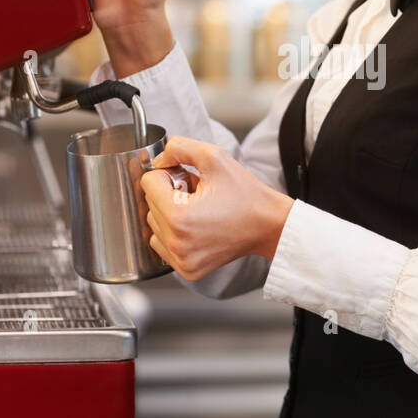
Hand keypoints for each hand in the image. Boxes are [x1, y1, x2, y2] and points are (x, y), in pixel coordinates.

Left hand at [141, 136, 294, 278]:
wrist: (269, 225)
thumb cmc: (246, 195)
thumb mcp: (214, 157)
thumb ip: (178, 147)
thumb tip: (157, 160)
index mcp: (179, 216)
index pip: (148, 182)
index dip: (170, 173)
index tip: (191, 179)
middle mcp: (177, 243)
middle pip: (149, 203)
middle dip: (170, 193)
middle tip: (199, 194)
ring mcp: (181, 259)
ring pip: (153, 223)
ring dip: (170, 213)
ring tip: (199, 210)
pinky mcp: (186, 270)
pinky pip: (161, 244)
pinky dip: (173, 232)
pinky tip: (196, 227)